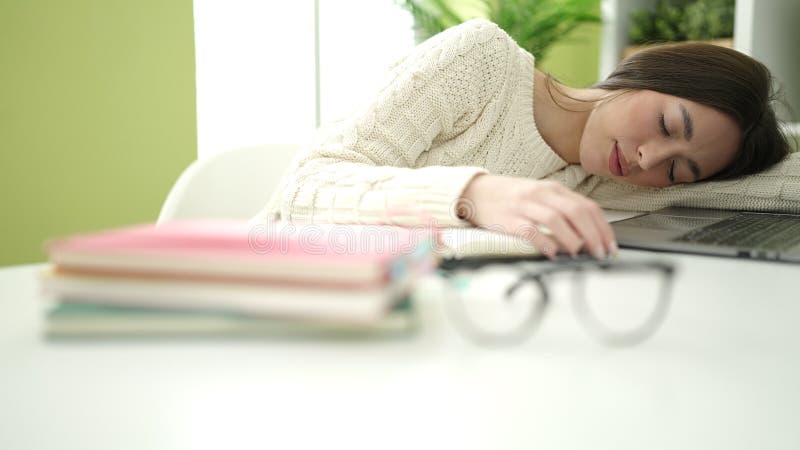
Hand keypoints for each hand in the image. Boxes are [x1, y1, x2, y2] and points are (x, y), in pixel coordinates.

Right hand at [457, 174, 617, 259]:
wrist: (476, 192)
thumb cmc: (511, 198)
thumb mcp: (540, 196)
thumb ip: (562, 210)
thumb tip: (588, 234)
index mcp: (552, 189)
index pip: (586, 206)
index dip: (603, 227)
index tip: (610, 245)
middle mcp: (541, 194)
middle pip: (575, 212)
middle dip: (593, 234)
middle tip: (600, 253)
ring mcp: (524, 206)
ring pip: (556, 219)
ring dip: (572, 239)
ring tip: (580, 253)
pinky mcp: (508, 220)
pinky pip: (530, 231)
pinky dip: (544, 242)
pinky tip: (552, 253)